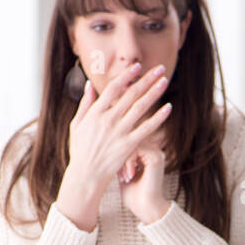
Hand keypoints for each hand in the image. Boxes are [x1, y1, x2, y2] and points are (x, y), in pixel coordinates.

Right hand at [62, 63, 172, 202]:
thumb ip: (85, 104)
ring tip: (164, 81)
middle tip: (159, 68)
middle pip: (131, 94)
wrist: (85, 177)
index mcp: (95, 113)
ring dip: (154, 92)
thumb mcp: (76, 125)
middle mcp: (108, 119)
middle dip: (146, 79)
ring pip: (140, 107)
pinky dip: (158, 117)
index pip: (113, 88)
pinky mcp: (128, 145)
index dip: (127, 76)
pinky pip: (147, 129)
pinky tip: (168, 108)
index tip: (138, 67)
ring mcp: (119, 132)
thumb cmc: (79, 152)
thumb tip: (90, 85)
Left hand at [117, 126, 170, 224]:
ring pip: (131, 144)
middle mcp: (152, 149)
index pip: (126, 140)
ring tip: (124, 178)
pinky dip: (128, 162)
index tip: (116, 174)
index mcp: (146, 152)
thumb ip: (118, 158)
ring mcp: (156, 152)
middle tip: (119, 176)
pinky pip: (136, 149)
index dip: (116, 154)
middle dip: (119, 157)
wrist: (145, 209)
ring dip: (123, 160)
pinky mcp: (156, 157)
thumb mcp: (122, 172)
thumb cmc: (133, 195)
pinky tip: (129, 177)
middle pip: (128, 140)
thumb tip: (103, 146)